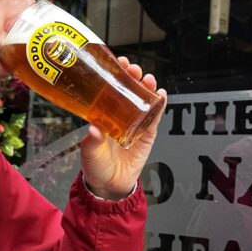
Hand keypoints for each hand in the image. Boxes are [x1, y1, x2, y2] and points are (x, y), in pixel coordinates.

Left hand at [80, 57, 165, 199]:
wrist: (110, 186)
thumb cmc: (96, 166)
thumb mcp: (90, 153)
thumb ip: (92, 142)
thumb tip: (93, 129)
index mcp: (103, 115)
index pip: (109, 89)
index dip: (114, 75)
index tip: (117, 64)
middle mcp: (120, 116)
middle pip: (129, 90)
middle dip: (132, 77)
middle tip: (133, 70)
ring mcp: (135, 123)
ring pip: (143, 100)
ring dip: (147, 87)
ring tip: (148, 79)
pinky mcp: (147, 134)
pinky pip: (155, 118)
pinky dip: (159, 105)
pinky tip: (161, 95)